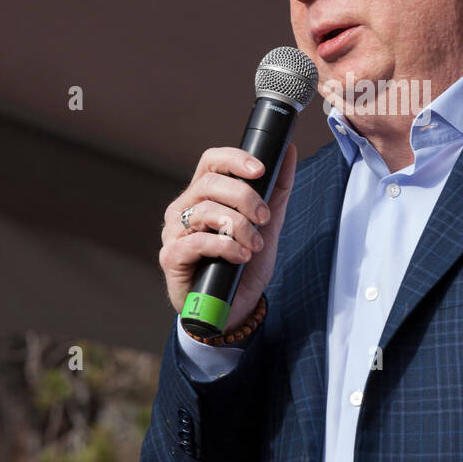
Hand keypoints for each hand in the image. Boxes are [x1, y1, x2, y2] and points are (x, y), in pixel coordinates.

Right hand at [159, 143, 297, 333]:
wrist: (235, 308)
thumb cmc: (245, 263)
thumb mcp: (268, 224)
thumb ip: (277, 190)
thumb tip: (290, 153)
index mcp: (203, 194)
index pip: (211, 161)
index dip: (235, 159)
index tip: (261, 169)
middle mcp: (184, 208)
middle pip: (210, 183)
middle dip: (245, 197)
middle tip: (265, 218)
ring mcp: (174, 232)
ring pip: (205, 210)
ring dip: (239, 227)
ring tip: (255, 245)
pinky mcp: (171, 257)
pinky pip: (196, 241)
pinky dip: (225, 246)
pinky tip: (240, 256)